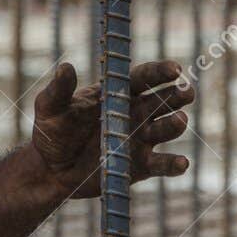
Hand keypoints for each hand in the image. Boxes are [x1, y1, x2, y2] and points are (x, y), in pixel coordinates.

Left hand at [29, 59, 195, 200]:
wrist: (50, 170)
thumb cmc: (50, 132)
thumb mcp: (50, 108)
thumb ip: (59, 89)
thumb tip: (66, 66)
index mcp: (118, 93)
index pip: (145, 78)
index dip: (161, 72)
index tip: (175, 70)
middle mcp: (135, 113)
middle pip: (165, 100)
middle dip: (178, 95)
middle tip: (185, 92)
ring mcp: (140, 140)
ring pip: (167, 128)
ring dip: (175, 124)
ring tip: (179, 120)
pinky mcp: (140, 167)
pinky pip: (162, 164)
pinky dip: (174, 164)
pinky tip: (182, 163)